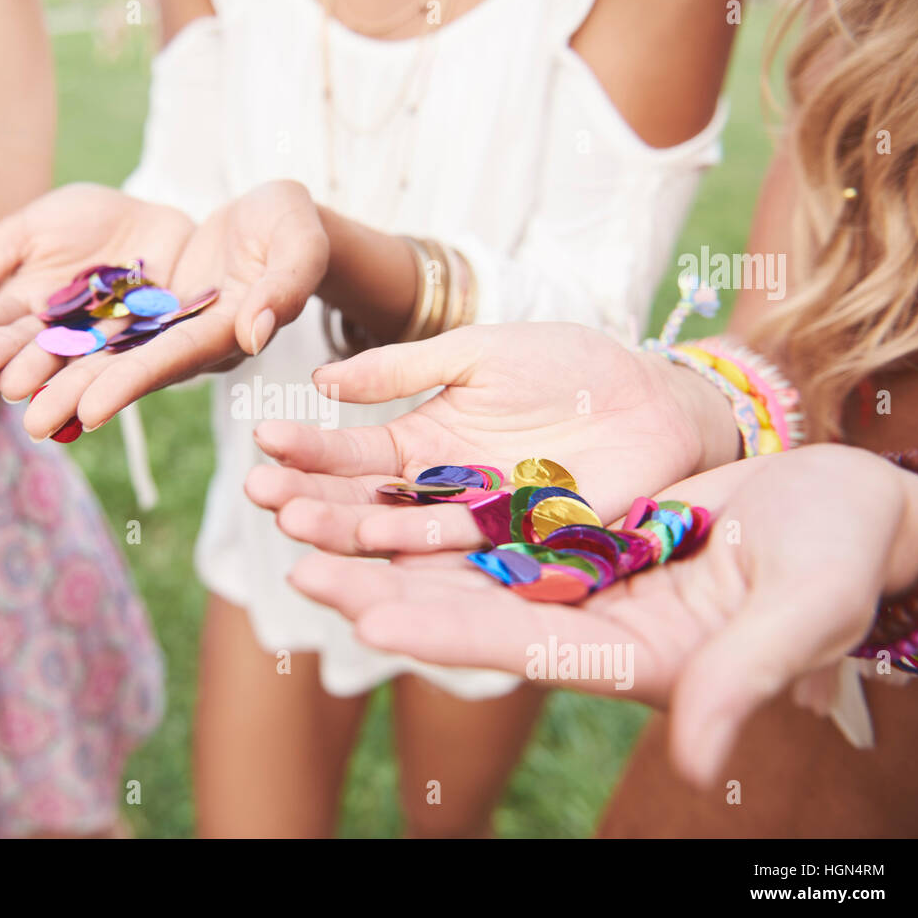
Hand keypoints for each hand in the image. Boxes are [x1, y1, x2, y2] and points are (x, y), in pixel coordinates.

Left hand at [0, 180, 327, 440]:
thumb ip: (284, 287)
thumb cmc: (291, 229)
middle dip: (77, 393)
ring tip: (0, 390)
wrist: (268, 220)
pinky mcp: (131, 305)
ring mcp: (152, 324)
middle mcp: (180, 340)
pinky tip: (2, 343)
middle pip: (124, 368)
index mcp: (223, 333)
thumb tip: (254, 332)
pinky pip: (82, 317)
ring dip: (48, 369)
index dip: (132, 383)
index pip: (173, 360)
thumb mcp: (301, 244)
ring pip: (93, 347)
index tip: (91, 410)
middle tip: (31, 424)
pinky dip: (43, 331)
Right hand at [0, 182, 194, 395]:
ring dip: (54, 392)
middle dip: (3, 362)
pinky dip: (114, 390)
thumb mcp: (36, 226)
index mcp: (31, 306)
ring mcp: (107, 347)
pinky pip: (134, 371)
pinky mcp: (153, 354)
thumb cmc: (99, 223)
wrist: (168, 221)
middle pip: (32, 350)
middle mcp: (64, 335)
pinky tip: (90, 410)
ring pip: (78, 372)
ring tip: (28, 410)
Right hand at [246, 322, 736, 554]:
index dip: (308, 449)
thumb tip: (321, 379)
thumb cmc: (567, 365)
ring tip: (296, 528)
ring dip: (348, 536)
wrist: (656, 398)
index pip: (350, 456)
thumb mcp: (479, 353)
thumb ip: (404, 369)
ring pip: (403, 541)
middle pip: (362, 507)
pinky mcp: (523, 556)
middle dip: (310, 501)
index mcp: (422, 445)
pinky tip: (379, 553)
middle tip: (261, 494)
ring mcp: (477, 529)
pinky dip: (423, 563)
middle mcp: (438, 495)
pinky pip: (467, 564)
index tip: (264, 440)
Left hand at [285, 445, 917, 785]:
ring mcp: (578, 576)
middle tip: (301, 566)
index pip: (526, 651)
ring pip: (465, 561)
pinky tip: (379, 483)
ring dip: (389, 544)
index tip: (374, 621)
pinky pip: (492, 517)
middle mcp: (589, 623)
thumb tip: (701, 758)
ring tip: (310, 520)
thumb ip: (749, 676)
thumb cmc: (841, 557)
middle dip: (386, 589)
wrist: (842, 508)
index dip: (449, 636)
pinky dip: (435, 503)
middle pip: (471, 610)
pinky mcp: (576, 531)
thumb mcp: (805, 611)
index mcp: (632, 657)